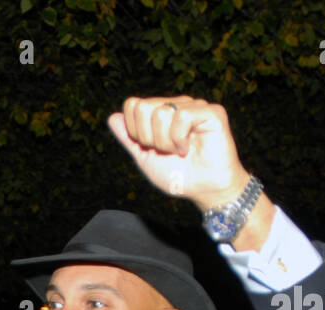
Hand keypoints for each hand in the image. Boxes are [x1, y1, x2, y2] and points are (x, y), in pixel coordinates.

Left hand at [107, 96, 247, 212]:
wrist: (202, 190)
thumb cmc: (177, 175)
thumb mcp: (144, 158)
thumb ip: (129, 138)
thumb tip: (112, 117)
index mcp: (162, 111)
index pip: (132, 105)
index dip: (135, 131)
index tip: (150, 147)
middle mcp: (178, 104)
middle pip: (143, 107)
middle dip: (148, 137)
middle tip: (165, 150)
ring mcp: (195, 106)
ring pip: (162, 113)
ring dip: (165, 142)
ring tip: (178, 151)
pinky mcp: (212, 112)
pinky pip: (182, 116)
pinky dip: (180, 139)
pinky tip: (188, 148)